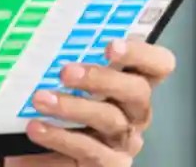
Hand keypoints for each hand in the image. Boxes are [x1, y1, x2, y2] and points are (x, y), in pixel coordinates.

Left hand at [5, 39, 175, 165]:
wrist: (51, 158)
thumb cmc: (64, 115)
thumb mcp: (72, 88)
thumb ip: (73, 67)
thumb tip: (47, 41)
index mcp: (132, 87)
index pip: (158, 66)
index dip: (142, 54)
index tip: (111, 46)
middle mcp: (136, 114)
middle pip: (137, 91)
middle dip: (102, 78)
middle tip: (66, 72)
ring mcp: (124, 142)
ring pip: (110, 120)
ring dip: (73, 107)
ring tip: (40, 99)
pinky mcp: (110, 166)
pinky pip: (89, 150)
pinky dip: (59, 137)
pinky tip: (37, 128)